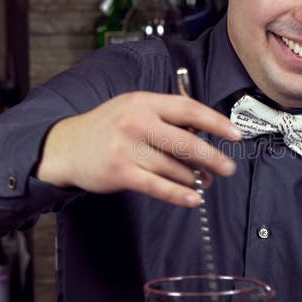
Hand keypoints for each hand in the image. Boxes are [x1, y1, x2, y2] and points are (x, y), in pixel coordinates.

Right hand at [36, 91, 242, 206]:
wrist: (66, 146)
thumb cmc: (107, 127)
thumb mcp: (133, 107)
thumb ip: (165, 115)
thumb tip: (205, 131)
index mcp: (144, 102)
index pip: (188, 109)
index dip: (215, 122)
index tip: (235, 134)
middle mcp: (136, 123)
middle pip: (186, 142)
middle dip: (212, 157)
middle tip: (228, 167)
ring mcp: (127, 149)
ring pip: (174, 167)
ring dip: (194, 178)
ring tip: (204, 182)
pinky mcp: (121, 173)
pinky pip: (158, 186)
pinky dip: (179, 194)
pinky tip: (193, 198)